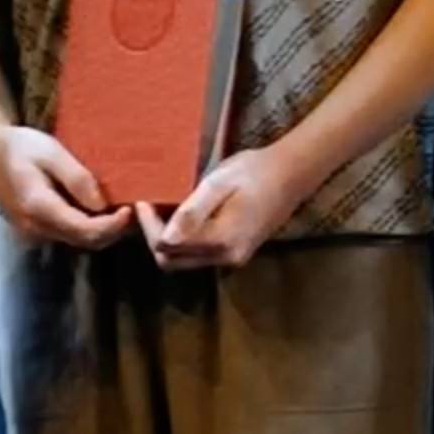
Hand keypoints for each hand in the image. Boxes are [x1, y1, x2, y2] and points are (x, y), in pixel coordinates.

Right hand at [0, 118, 129, 246]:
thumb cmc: (23, 146)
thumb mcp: (52, 152)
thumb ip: (77, 179)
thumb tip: (102, 205)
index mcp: (38, 208)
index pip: (85, 230)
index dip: (113, 226)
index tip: (131, 209)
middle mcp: (35, 227)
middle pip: (85, 241)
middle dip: (114, 230)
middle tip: (134, 209)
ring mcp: (32, 232)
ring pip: (78, 240)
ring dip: (103, 230)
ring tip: (121, 208)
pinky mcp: (34, 230)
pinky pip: (68, 234)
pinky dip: (89, 227)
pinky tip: (100, 209)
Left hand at [147, 149, 307, 268]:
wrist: (292, 174)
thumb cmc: (254, 172)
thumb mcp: (218, 184)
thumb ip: (191, 213)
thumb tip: (164, 238)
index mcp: (221, 240)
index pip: (167, 246)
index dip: (149, 226)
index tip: (141, 201)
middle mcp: (226, 257)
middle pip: (171, 261)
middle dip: (154, 237)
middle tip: (149, 208)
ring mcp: (233, 258)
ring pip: (184, 261)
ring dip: (167, 242)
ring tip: (162, 211)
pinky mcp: (236, 253)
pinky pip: (199, 255)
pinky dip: (184, 242)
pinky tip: (184, 219)